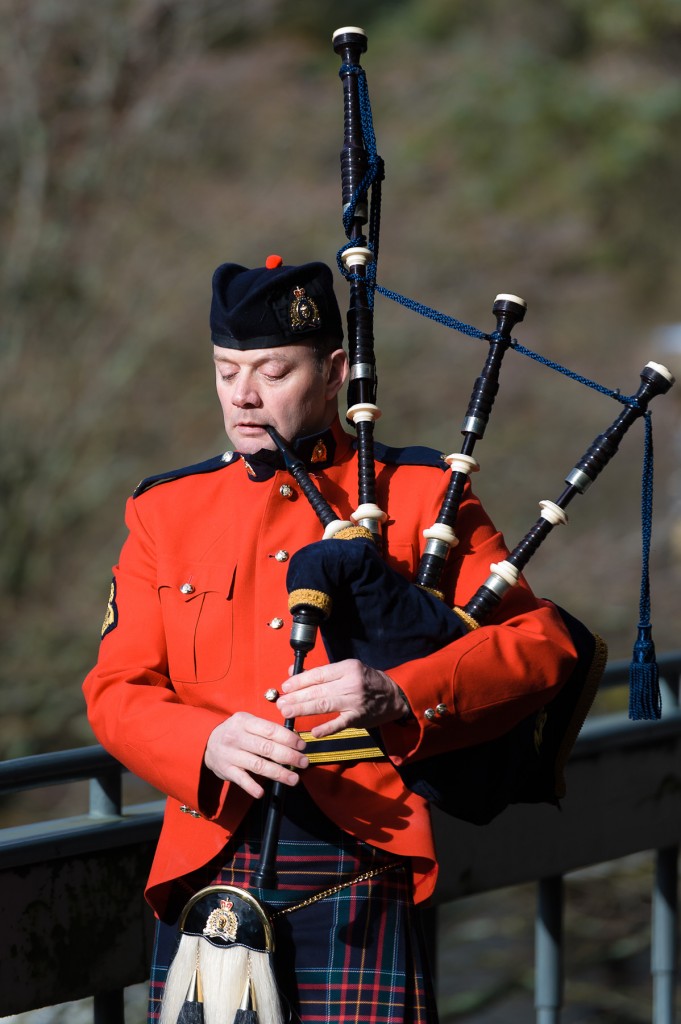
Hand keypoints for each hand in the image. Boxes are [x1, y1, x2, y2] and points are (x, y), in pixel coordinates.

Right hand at [204, 711, 308, 798]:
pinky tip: (262, 792)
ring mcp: (230, 754)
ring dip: (278, 773)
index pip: (270, 730)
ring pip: (258, 765)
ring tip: (294, 779)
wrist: (207, 743)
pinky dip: (252, 787)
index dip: (288, 738)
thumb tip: (294, 738)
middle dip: (289, 756)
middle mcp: (236, 737)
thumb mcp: (248, 723)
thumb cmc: (236, 732)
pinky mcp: (226, 770)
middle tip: (304, 762)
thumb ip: (267, 729)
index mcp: (244, 721)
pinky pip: (241, 780)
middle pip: (267, 748)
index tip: (302, 746)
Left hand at [276, 659, 405, 738]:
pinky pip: (340, 724)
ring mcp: (355, 701)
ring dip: (303, 710)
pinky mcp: (359, 718)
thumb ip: (322, 673)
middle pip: (318, 691)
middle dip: (296, 697)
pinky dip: (326, 728)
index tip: (285, 687)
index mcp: (347, 668)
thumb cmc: (366, 680)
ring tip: (287, 712)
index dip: (300, 681)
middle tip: (280, 703)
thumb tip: (294, 673)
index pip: (318, 674)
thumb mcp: (347, 669)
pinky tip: (313, 732)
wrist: (393, 696)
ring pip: (324, 706)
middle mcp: (351, 683)